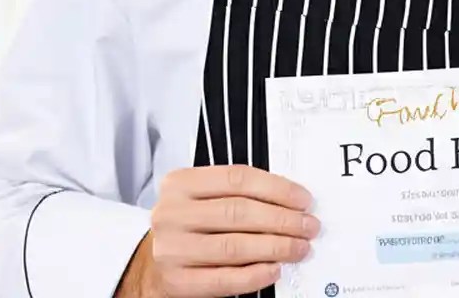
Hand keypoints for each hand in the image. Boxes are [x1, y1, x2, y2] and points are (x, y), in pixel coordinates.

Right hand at [118, 165, 319, 297]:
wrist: (150, 262)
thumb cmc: (188, 225)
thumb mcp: (201, 198)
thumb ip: (236, 193)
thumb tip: (291, 201)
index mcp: (180, 183)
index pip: (237, 178)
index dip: (277, 188)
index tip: (303, 200)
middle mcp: (172, 213)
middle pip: (239, 212)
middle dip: (283, 220)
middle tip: (308, 226)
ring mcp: (172, 248)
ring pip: (235, 246)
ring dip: (276, 247)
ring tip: (298, 248)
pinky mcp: (177, 281)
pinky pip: (225, 279)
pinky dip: (255, 275)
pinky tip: (274, 269)